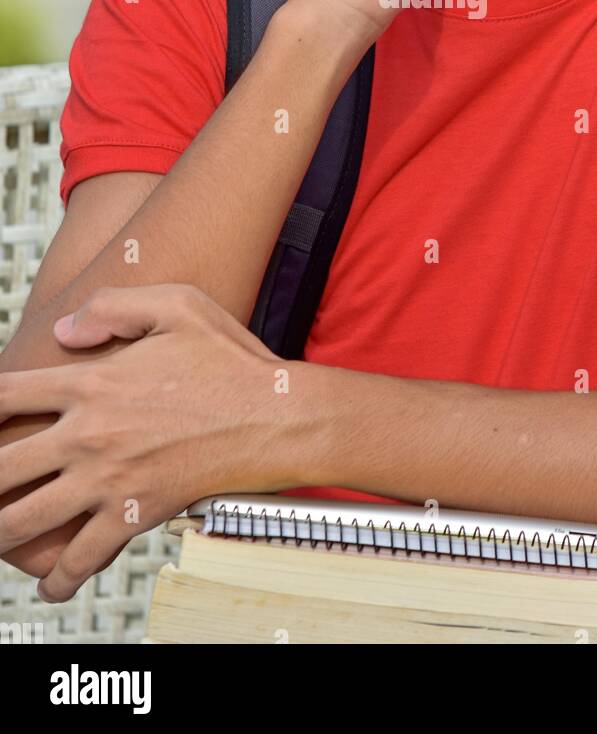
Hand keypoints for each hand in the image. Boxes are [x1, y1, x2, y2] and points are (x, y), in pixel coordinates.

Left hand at [0, 285, 314, 601]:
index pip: (6, 395)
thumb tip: (65, 330)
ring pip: (24, 519)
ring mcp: (108, 479)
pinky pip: (81, 557)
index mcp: (92, 382)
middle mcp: (90, 434)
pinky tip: (49, 587)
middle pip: (1, 465)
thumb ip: (112, 306)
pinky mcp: (134, 514)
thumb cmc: (232, 360)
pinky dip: (58, 580)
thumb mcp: (178, 304)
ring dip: (0, 528)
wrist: (275, 418)